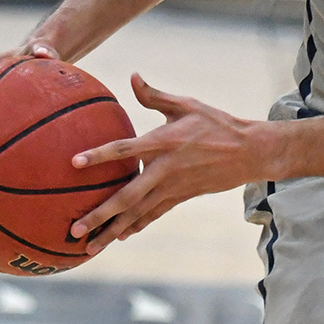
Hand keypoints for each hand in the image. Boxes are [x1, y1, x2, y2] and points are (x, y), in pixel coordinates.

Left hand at [67, 74, 277, 252]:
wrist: (249, 152)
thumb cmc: (216, 123)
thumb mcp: (187, 104)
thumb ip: (155, 95)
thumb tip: (132, 76)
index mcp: (163, 142)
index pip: (125, 149)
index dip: (99, 155)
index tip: (74, 163)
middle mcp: (165, 169)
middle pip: (127, 196)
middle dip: (100, 214)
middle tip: (75, 228)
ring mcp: (172, 188)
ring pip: (137, 213)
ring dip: (112, 230)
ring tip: (89, 247)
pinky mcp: (180, 197)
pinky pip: (153, 215)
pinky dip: (135, 226)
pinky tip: (118, 237)